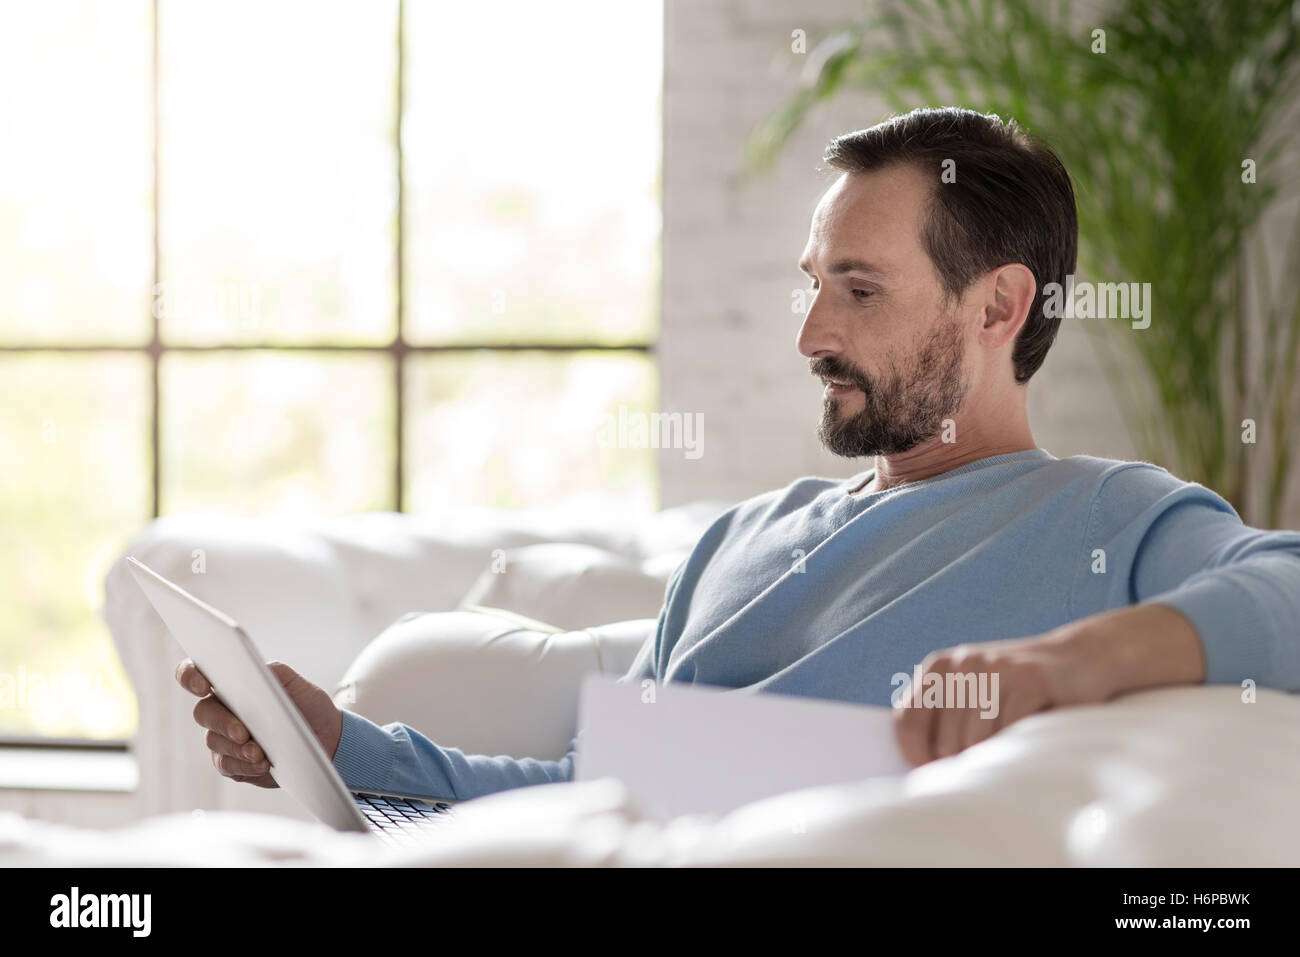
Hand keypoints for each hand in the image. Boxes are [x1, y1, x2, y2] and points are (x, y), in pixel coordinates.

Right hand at [176, 658, 343, 787]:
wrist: (328, 736)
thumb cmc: (306, 704)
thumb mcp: (294, 682)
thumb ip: (271, 672)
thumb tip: (254, 671)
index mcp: (231, 683)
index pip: (196, 672)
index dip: (190, 676)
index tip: (203, 686)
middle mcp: (222, 709)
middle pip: (203, 712)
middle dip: (222, 723)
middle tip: (243, 732)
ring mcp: (225, 738)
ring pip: (215, 742)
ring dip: (237, 749)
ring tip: (260, 753)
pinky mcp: (234, 763)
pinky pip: (228, 766)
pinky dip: (245, 766)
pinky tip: (262, 764)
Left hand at [892, 603, 1205, 766]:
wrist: (1081, 658)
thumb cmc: (1018, 688)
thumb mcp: (973, 693)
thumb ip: (943, 719)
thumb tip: (917, 767)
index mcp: (938, 667)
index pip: (908, 720)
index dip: (917, 756)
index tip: (935, 774)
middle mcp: (962, 663)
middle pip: (944, 739)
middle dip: (963, 763)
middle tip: (986, 767)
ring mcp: (996, 668)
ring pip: (976, 739)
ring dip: (993, 757)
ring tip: (1009, 751)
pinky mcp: (1030, 678)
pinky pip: (1011, 730)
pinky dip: (1018, 746)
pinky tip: (1028, 740)